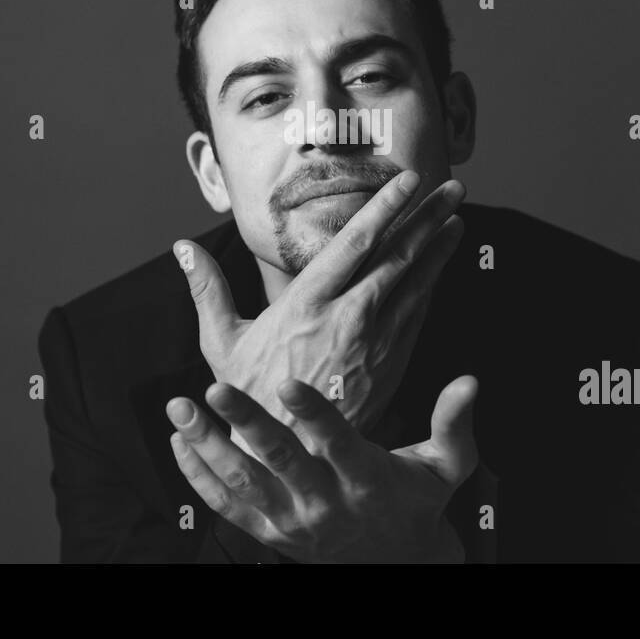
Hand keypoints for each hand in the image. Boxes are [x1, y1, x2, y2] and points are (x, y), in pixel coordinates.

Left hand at [166, 375, 479, 562]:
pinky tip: (179, 440)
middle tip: (216, 388)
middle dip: (246, 424)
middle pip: (280, 462)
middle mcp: (324, 502)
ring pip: (242, 483)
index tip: (288, 383)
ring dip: (207, 445)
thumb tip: (470, 381)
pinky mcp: (268, 533)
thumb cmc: (418, 502)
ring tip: (180, 407)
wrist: (394, 566)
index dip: (312, 414)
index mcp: (365, 479)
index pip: (337, 443)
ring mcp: (290, 521)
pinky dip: (198, 477)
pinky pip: (226, 507)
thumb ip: (454, 423)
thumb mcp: (447, 468)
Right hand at [173, 171, 464, 450]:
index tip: (408, 180)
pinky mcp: (389, 365)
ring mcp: (373, 342)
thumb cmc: (248, 398)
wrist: (286, 458)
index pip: (355, 242)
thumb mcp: (220, 343)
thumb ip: (207, 289)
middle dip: (427, 218)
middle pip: (397, 256)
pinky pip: (416, 316)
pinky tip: (442, 265)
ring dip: (439, 248)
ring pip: (415, 284)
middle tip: (452, 189)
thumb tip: (182, 246)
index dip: (386, 207)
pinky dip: (432, 285)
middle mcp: (346, 318)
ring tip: (456, 217)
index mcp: (305, 303)